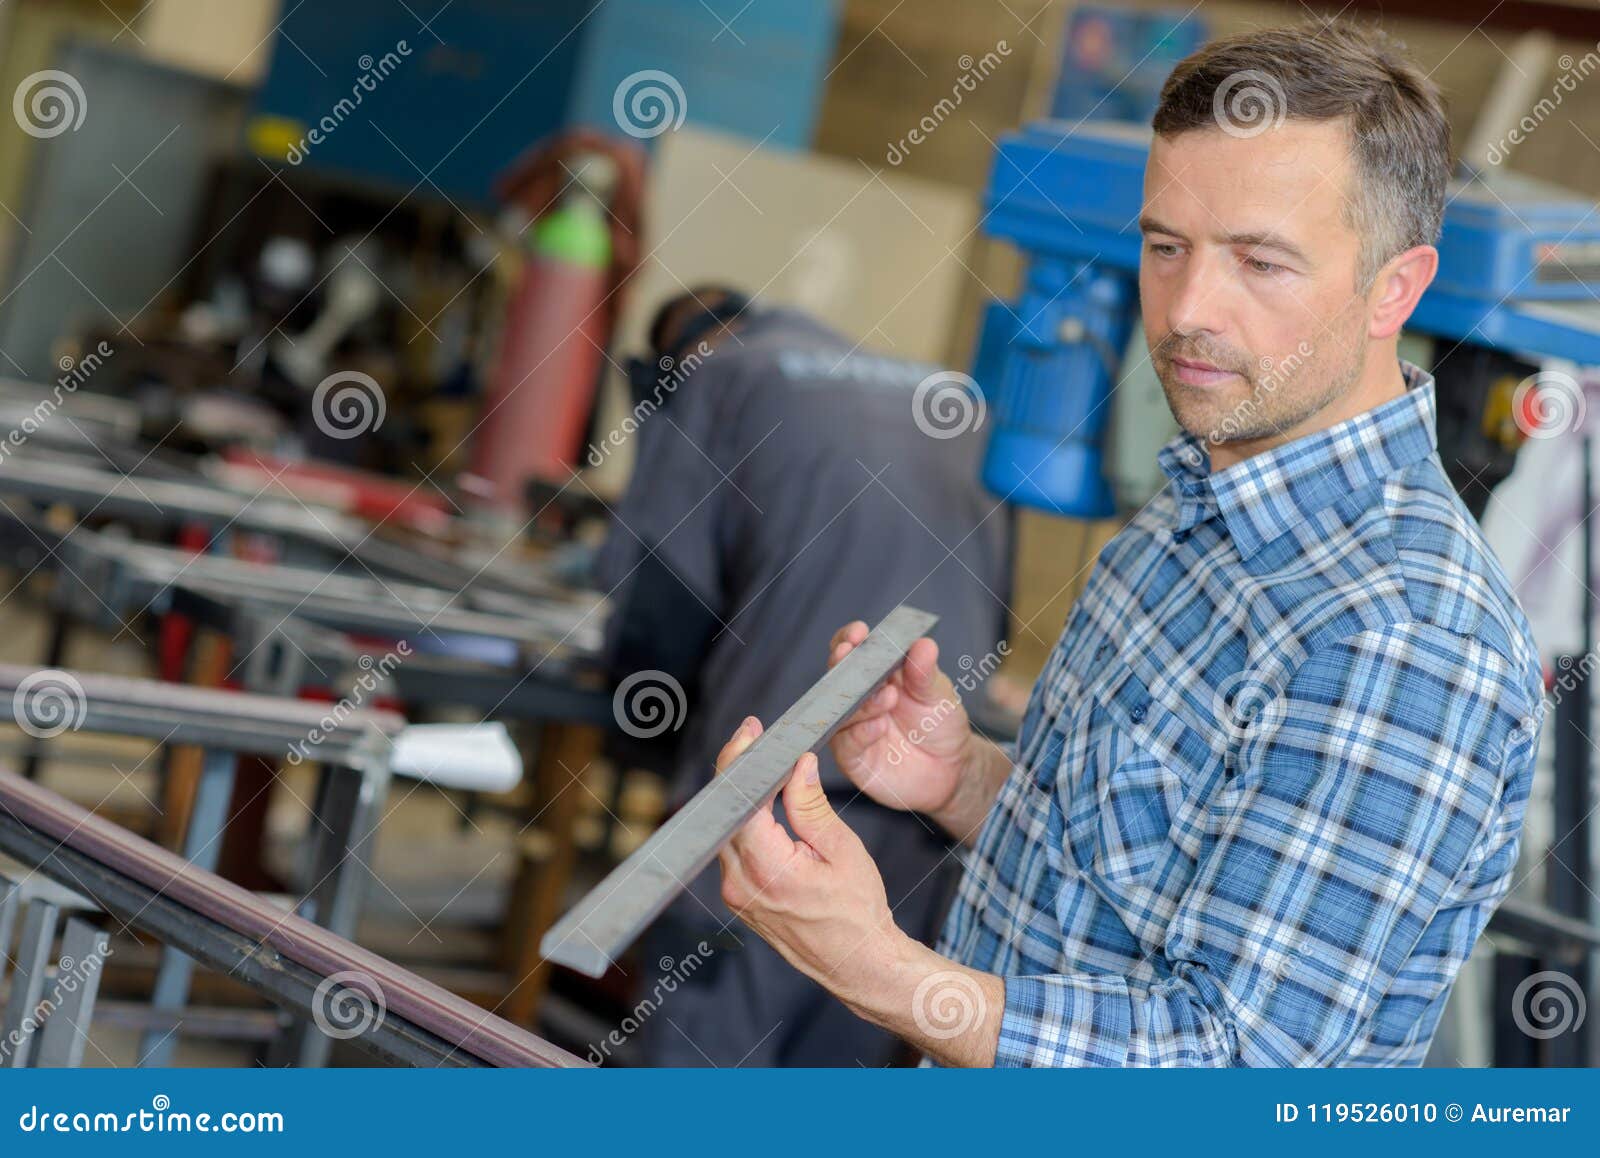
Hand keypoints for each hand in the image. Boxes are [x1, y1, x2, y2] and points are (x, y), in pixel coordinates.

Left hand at [715, 716, 1003, 1064]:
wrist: (857, 963)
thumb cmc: (858, 911)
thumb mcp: (842, 849)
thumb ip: (810, 804)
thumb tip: (795, 764)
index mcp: (768, 869)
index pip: (739, 799)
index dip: (741, 758)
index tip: (751, 731)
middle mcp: (741, 883)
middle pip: (726, 811)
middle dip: (741, 771)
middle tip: (760, 741)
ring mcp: (735, 894)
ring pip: (727, 829)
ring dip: (744, 797)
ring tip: (767, 769)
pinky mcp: (738, 898)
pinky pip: (733, 848)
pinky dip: (746, 823)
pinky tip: (765, 805)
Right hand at [826, 622, 973, 816]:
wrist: (951, 771)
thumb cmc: (940, 726)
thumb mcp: (938, 695)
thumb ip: (926, 673)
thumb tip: (923, 644)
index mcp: (876, 675)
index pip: (854, 650)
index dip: (850, 638)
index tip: (859, 632)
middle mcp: (858, 699)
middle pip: (837, 677)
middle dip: (843, 665)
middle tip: (852, 655)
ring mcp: (852, 728)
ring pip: (842, 710)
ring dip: (863, 701)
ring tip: (888, 696)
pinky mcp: (853, 758)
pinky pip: (847, 744)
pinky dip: (861, 733)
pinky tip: (879, 726)